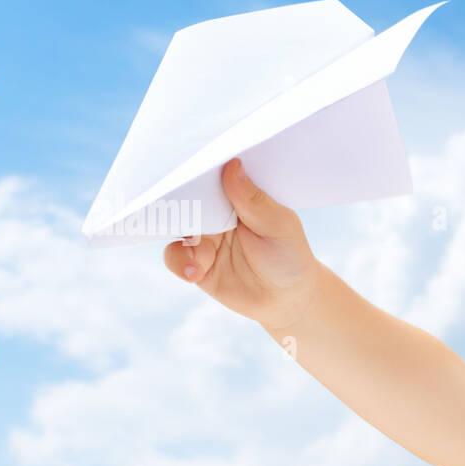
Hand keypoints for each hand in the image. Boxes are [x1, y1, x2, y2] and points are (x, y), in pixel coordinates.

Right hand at [163, 157, 323, 332]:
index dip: (198, 169)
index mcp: (237, 195)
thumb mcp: (280, 226)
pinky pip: (175, 256)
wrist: (288, 299)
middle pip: (186, 198)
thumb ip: (255, 201)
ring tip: (201, 253)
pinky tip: (195, 273)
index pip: (212, 174)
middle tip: (178, 207)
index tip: (187, 166)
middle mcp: (215, 213)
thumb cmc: (289, 256)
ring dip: (182, 236)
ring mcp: (203, 237)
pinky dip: (180, 262)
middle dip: (179, 201)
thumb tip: (232, 166)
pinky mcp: (195, 263)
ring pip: (175, 226)